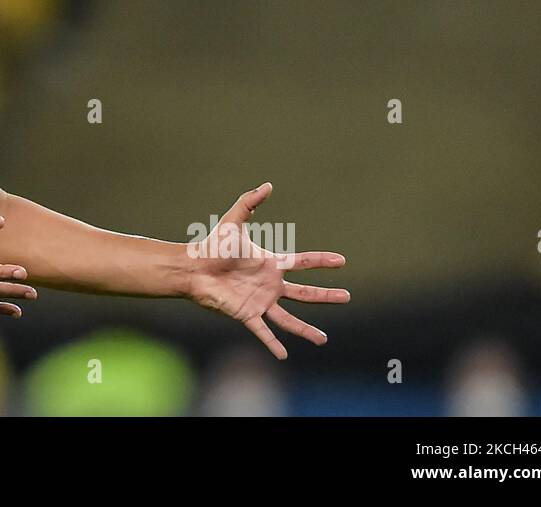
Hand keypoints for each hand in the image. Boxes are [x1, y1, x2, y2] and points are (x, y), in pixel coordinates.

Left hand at [187, 182, 349, 358]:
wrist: (192, 267)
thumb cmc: (212, 245)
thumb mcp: (234, 221)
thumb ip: (249, 202)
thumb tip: (268, 185)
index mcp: (270, 264)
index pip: (303, 262)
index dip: (322, 261)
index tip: (342, 260)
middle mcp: (269, 285)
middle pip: (305, 293)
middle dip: (326, 296)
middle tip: (347, 296)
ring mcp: (260, 302)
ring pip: (289, 319)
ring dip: (306, 330)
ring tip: (324, 339)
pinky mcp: (246, 314)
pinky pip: (263, 332)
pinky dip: (273, 344)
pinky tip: (285, 356)